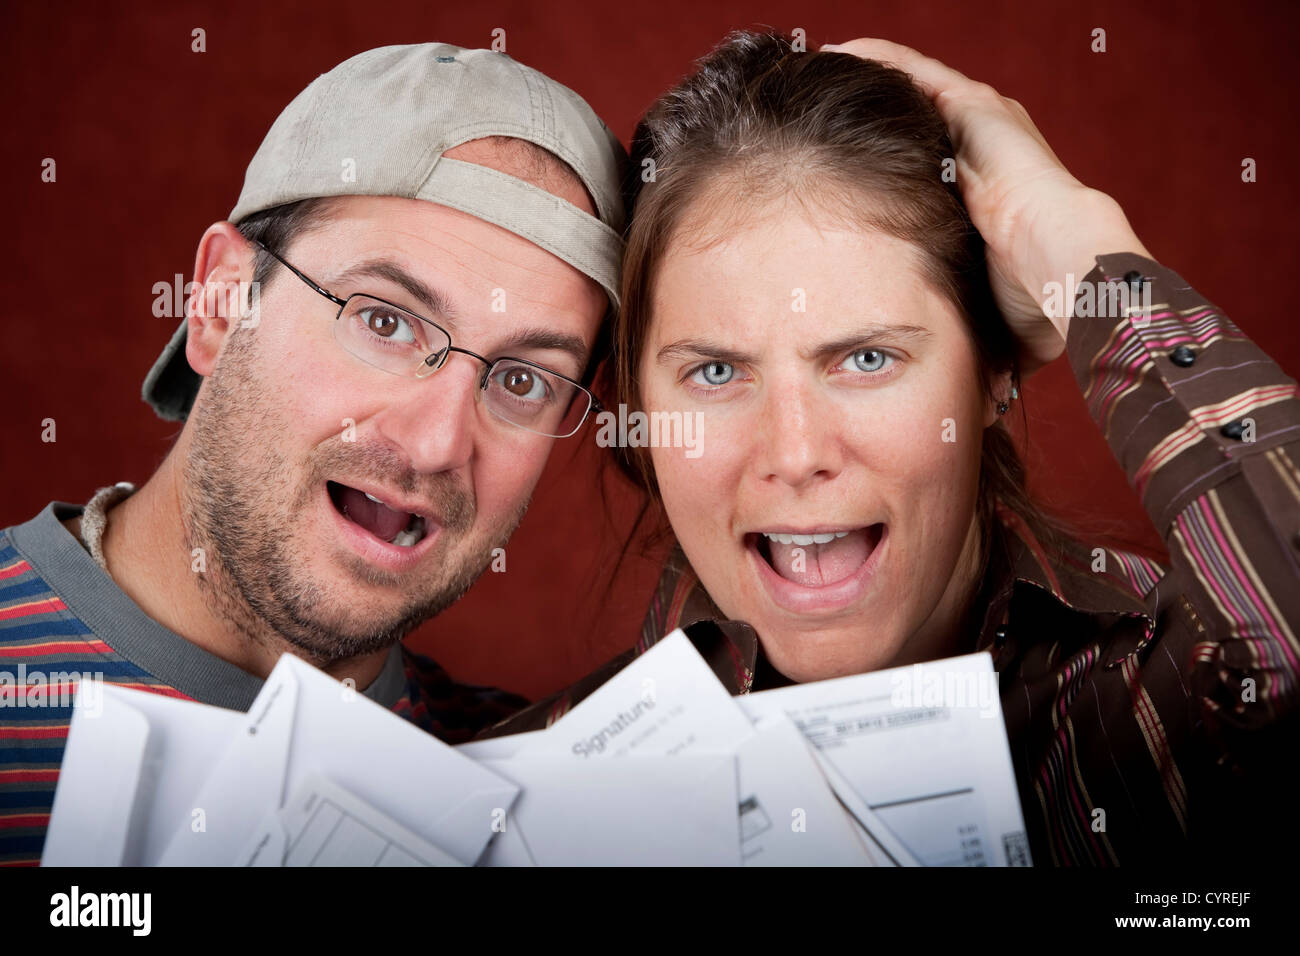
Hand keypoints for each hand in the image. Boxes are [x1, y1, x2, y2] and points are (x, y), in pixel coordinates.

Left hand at [821, 38, 1152, 374]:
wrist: (1074, 275)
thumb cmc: (1039, 307)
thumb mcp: (987, 319)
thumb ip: (972, 339)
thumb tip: (976, 404)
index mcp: (980, 199)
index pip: (914, 174)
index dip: (873, 171)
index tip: (825, 178)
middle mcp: (978, 155)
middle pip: (906, 127)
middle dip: (859, 121)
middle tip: (802, 118)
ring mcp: (980, 128)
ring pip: (907, 92)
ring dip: (860, 84)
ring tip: (808, 78)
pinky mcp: (977, 110)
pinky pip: (914, 74)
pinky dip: (874, 61)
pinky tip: (831, 57)